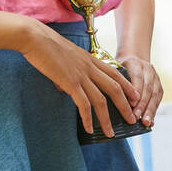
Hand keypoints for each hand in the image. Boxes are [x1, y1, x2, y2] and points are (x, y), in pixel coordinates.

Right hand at [19, 21, 140, 136]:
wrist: (35, 38)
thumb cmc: (46, 46)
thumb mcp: (66, 58)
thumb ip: (71, 74)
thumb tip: (66, 90)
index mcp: (90, 60)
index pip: (115, 74)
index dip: (127, 86)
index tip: (136, 97)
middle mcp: (90, 67)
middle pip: (115, 88)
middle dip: (125, 106)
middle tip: (132, 119)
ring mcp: (81, 75)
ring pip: (101, 100)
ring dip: (107, 119)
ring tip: (111, 133)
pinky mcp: (70, 82)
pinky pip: (83, 104)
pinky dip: (88, 118)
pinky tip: (90, 129)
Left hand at [117, 54, 162, 126]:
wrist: (134, 60)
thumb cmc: (119, 69)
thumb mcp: (114, 70)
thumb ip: (114, 81)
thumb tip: (109, 99)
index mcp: (135, 63)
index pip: (137, 76)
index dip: (135, 90)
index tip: (130, 104)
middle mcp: (148, 69)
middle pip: (148, 88)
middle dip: (142, 104)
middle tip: (135, 116)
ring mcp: (156, 78)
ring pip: (155, 95)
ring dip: (150, 110)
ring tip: (145, 122)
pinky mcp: (159, 87)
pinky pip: (158, 100)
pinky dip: (154, 112)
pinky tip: (150, 122)